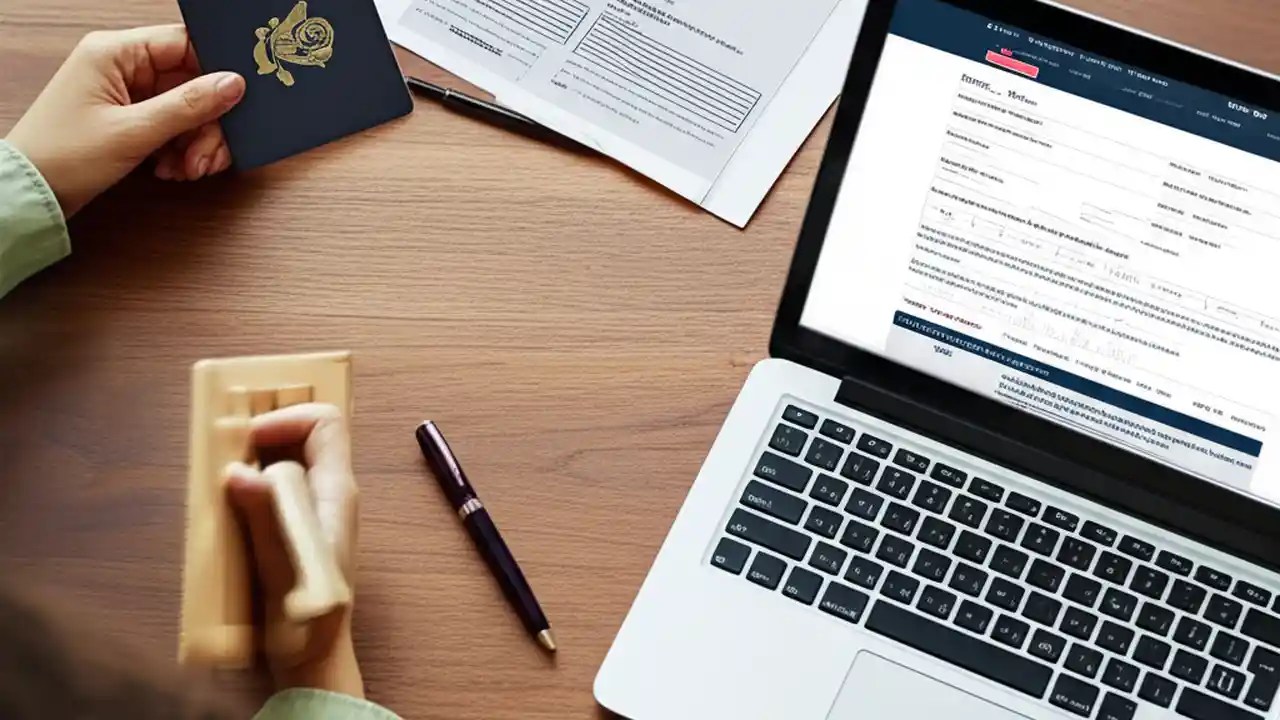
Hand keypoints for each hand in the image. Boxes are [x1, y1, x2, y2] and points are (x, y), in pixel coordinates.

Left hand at [4, 25, 245, 216]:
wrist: (32, 194)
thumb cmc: (64, 156)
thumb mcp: (134, 131)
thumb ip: (188, 105)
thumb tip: (233, 84)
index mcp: (116, 52)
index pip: (185, 44)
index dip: (216, 72)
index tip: (237, 102)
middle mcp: (122, 66)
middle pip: (192, 82)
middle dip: (207, 124)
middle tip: (206, 157)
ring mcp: (127, 93)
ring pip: (187, 108)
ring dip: (197, 142)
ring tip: (188, 169)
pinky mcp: (130, 117)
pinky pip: (173, 126)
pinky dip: (181, 150)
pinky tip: (172, 169)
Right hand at [226, 403, 363, 697]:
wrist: (312, 659)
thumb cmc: (308, 619)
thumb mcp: (284, 564)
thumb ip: (265, 514)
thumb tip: (240, 471)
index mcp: (337, 492)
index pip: (326, 422)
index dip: (287, 419)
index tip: (247, 441)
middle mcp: (329, 494)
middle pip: (303, 437)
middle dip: (261, 437)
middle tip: (223, 454)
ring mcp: (313, 511)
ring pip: (285, 462)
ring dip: (250, 463)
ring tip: (220, 481)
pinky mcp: (294, 529)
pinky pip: (273, 490)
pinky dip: (248, 488)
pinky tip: (225, 509)